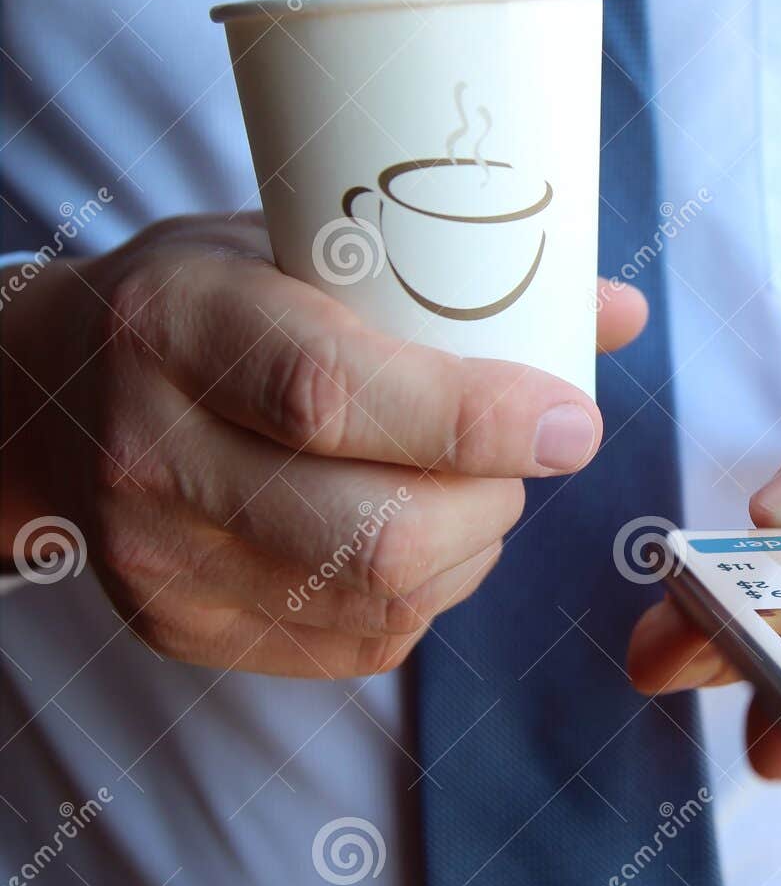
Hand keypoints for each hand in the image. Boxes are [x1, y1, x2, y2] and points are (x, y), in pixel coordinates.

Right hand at [1, 214, 646, 676]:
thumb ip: (458, 277)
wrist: (54, 396)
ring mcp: (160, 561)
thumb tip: (619, 310)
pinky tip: (413, 535)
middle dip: (494, 501)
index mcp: (179, 325)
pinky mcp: (182, 629)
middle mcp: (152, 454)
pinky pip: (362, 643)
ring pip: (384, 600)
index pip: (334, 396)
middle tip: (522, 453)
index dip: (476, 419)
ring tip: (462, 485)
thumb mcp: (302, 242)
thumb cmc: (208, 303)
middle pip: (376, 536)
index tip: (571, 423)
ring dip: (471, 548)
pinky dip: (426, 593)